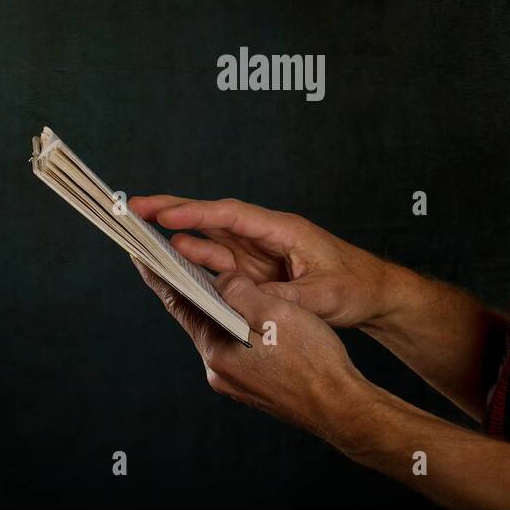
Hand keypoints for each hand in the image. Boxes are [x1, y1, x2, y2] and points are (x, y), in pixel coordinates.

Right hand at [127, 195, 396, 328]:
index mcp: (283, 230)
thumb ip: (283, 298)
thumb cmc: (355, 287)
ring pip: (212, 239)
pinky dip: (196, 260)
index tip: (164, 215)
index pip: (232, 216)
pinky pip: (221, 262)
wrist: (374, 294)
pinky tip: (172, 262)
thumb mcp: (323, 296)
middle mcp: (266, 235)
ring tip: (142, 233)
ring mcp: (260, 252)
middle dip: (174, 211)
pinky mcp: (258, 270)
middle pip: (213, 219)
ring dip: (179, 235)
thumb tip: (245, 302)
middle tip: (134, 206)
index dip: (196, 214)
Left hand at [130, 257, 374, 441]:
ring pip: (219, 331)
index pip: (179, 304)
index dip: (159, 276)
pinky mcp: (251, 385)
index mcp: (216, 349)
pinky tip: (248, 313)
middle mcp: (218, 369)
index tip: (140, 254)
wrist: (339, 406)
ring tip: (215, 280)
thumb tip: (221, 279)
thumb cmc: (312, 361)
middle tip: (175, 257)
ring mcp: (234, 380)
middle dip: (189, 288)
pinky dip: (236, 325)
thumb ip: (240, 291)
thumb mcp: (275, 312)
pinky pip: (236, 346)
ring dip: (217, 306)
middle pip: (197, 317)